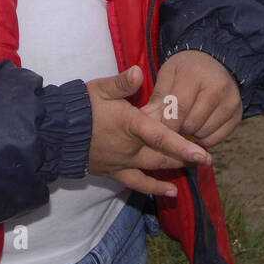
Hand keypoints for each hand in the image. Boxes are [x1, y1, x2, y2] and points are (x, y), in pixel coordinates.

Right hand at [86, 65, 209, 197]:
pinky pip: (138, 183)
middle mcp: (129, 148)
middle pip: (163, 155)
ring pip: (154, 168)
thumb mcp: (100, 89)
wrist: (55, 133)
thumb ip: (122, 82)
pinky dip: (154, 188)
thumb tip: (138, 71)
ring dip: (175, 169)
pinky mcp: (113, 172)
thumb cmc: (79, 107)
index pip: (161, 137)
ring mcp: (122, 162)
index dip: (183, 146)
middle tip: (207, 159)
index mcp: (130, 125)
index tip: (203, 155)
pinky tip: (170, 192)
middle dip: (186, 157)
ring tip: (194, 170)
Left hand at [140, 49, 242, 149]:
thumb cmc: (187, 69)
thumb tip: (144, 119)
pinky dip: (204, 137)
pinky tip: (200, 124)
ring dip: (191, 133)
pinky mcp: (238, 114)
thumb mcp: (168, 74)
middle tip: (173, 121)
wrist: (216, 61)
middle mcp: (217, 87)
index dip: (166, 124)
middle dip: (178, 128)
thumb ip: (156, 98)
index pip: (179, 108)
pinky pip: (217, 139)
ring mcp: (230, 101)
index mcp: (194, 74)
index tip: (158, 130)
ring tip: (187, 119)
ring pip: (204, 133)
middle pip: (191, 124)